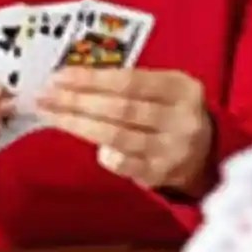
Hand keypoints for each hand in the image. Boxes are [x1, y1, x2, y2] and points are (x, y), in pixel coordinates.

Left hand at [38, 68, 210, 192]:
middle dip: (77, 101)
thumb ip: (128, 83)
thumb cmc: (171, 111)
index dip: (92, 79)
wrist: (206, 153)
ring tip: (50, 114)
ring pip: (117, 136)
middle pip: (120, 109)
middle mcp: (182, 119)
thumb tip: (73, 79)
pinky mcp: (161, 174)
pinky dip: (100, 151)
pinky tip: (81, 138)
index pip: (130, 81)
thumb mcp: (164, 88)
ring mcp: (173, 150)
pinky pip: (122, 163)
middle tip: (45, 96)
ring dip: (77, 124)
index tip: (59, 76)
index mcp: (182, 88)